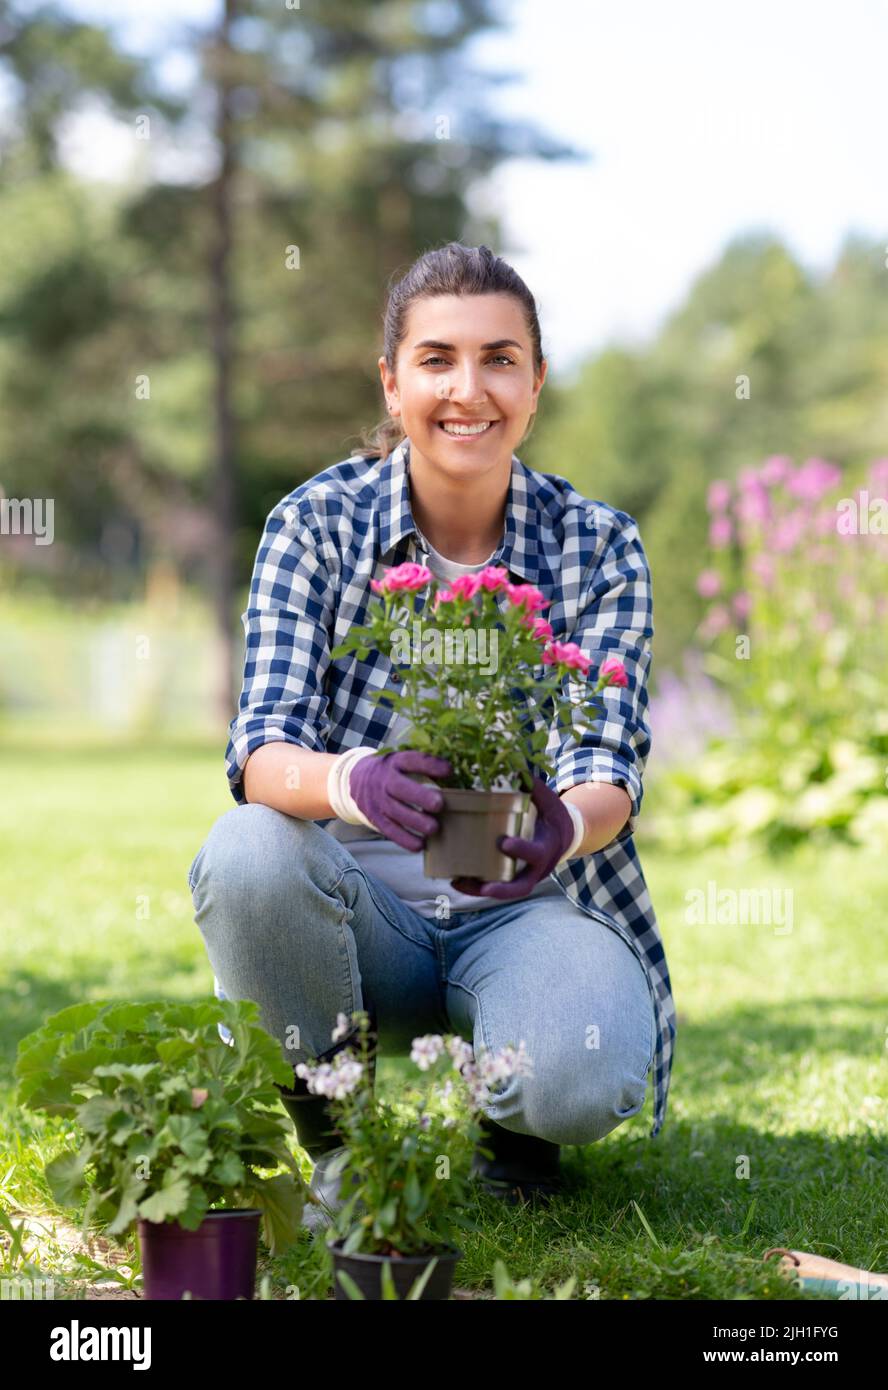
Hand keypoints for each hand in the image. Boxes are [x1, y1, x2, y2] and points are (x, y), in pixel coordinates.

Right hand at [349, 750, 452, 851]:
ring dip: (415, 822)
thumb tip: (455, 777)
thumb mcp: (403, 761)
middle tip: (439, 804)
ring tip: (433, 829)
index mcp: (395, 762)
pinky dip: (404, 839)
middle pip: (400, 788)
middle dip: (420, 797)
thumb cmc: (393, 770)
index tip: (448, 770)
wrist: (356, 778)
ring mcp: (378, 800)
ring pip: (395, 812)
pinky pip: (389, 830)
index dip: (430, 765)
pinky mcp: (375, 817)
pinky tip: (420, 845)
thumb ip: (424, 767)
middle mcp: (384, 780)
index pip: (412, 760)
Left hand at [450, 776, 576, 900]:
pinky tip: (456, 881)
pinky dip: (476, 887)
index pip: (536, 853)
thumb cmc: (549, 813)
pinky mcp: (512, 879)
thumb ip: (531, 784)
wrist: (561, 834)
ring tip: (459, 883)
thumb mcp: (546, 799)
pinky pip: (494, 888)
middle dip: (503, 888)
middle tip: (484, 884)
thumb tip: (513, 763)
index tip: (504, 842)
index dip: (522, 850)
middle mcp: (537, 868)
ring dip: (481, 891)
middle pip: (522, 886)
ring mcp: (525, 876)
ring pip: (505, 892)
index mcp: (546, 846)